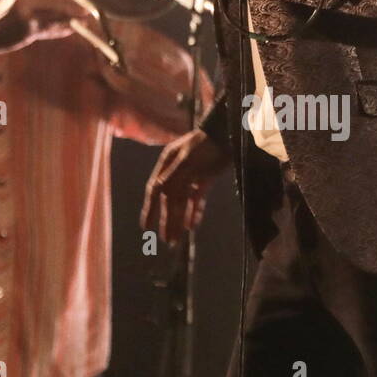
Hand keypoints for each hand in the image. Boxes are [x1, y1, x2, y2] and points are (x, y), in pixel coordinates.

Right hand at [141, 129, 227, 243]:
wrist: (231, 135)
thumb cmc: (205, 144)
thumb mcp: (187, 159)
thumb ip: (173, 175)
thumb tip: (156, 191)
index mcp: (167, 164)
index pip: (155, 190)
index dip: (149, 209)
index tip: (145, 227)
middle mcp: (176, 171)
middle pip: (168, 200)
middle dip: (167, 220)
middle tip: (167, 241)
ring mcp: (191, 175)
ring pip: (182, 202)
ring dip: (179, 220)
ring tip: (177, 239)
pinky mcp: (205, 179)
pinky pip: (196, 199)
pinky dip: (194, 212)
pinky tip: (193, 226)